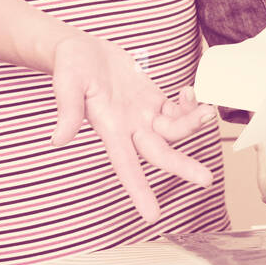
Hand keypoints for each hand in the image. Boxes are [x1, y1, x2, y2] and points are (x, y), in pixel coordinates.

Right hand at [50, 35, 215, 223]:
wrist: (78, 48)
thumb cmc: (70, 66)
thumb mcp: (67, 84)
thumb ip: (67, 111)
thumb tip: (58, 140)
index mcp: (109, 129)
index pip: (126, 167)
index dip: (139, 191)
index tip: (152, 216)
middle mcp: (129, 127)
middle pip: (160, 154)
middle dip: (183, 167)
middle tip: (207, 179)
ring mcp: (142, 114)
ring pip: (173, 130)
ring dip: (192, 125)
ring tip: (207, 111)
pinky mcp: (151, 98)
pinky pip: (176, 110)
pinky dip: (188, 106)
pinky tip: (191, 94)